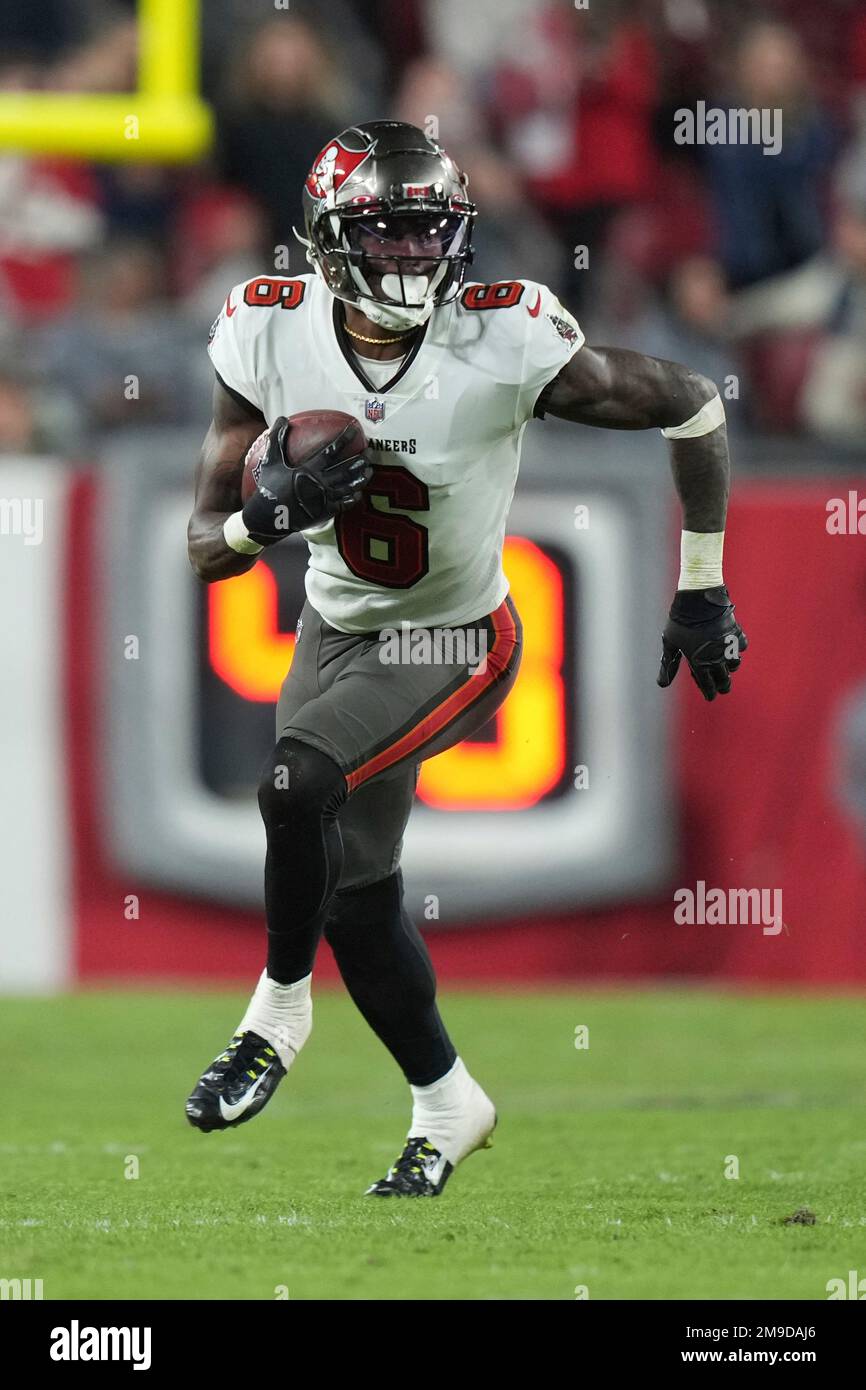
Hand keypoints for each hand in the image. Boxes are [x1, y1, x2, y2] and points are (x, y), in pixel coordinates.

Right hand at [241, 416, 372, 543]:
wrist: (269, 517)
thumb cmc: (269, 486)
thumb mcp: (271, 461)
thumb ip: (277, 439)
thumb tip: (283, 418)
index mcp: (308, 469)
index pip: (331, 451)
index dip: (344, 439)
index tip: (355, 430)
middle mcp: (320, 484)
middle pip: (346, 470)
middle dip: (359, 460)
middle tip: (370, 452)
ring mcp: (324, 499)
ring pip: (349, 487)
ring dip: (361, 478)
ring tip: (369, 471)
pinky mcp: (325, 512)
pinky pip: (344, 504)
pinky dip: (353, 498)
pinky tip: (359, 492)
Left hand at [657, 586, 747, 700]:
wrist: (699, 598)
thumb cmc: (680, 621)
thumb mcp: (670, 643)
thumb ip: (668, 665)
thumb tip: (662, 684)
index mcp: (699, 663)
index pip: (707, 685)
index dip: (709, 693)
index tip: (711, 697)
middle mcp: (716, 658)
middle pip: (724, 680)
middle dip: (723, 686)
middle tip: (722, 688)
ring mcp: (728, 646)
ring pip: (735, 664)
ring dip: (730, 668)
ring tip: (727, 668)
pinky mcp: (737, 633)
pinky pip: (742, 647)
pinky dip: (738, 649)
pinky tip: (733, 648)